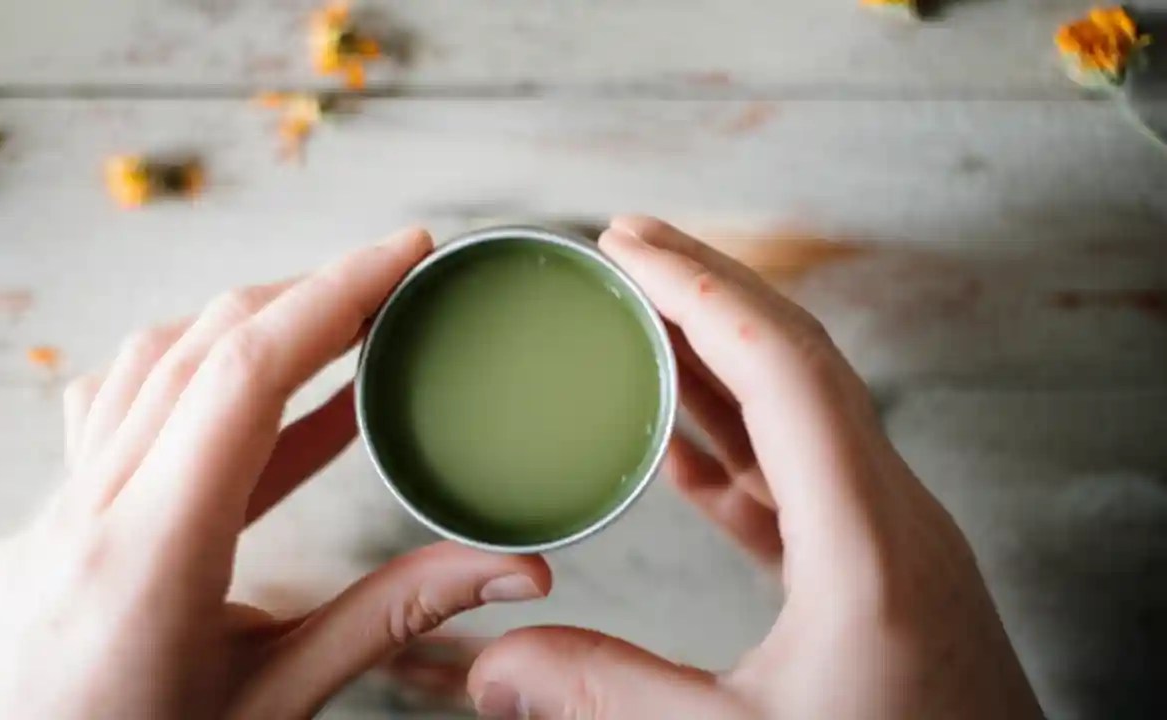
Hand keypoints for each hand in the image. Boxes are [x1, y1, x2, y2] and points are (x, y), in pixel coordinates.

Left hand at [0, 228, 550, 719]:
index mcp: (144, 561)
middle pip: (197, 350)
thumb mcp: (275, 706)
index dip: (332, 295)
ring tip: (337, 328)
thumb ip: (388, 621)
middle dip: (305, 295)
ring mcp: (53, 519)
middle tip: (394, 280)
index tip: (404, 254)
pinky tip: (255, 401)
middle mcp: (83, 518)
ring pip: (148, 371)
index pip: (242, 378)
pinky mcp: (49, 530)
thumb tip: (507, 570)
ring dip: (248, 329)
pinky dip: (196, 382)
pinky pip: (118, 417)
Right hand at [467, 217, 1041, 719]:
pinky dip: (733, 442)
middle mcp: (890, 519)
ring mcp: (889, 543)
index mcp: (868, 540)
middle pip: (798, 362)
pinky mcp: (876, 577)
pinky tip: (680, 444)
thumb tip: (490, 667)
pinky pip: (797, 479)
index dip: (697, 291)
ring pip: (800, 413)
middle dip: (707, 290)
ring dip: (718, 357)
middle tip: (625, 247)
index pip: (782, 368)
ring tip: (641, 321)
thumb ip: (608, 695)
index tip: (626, 246)